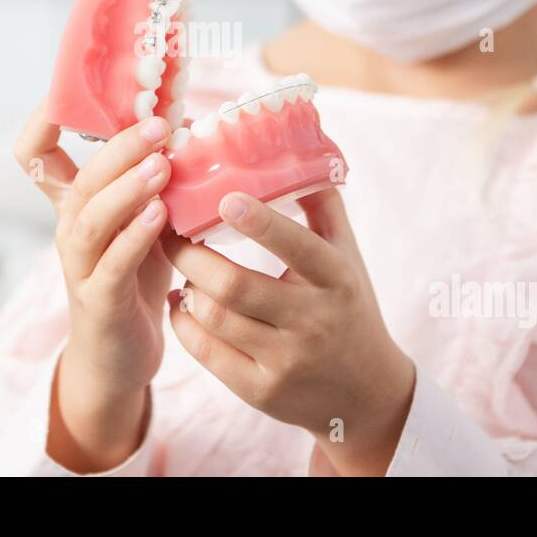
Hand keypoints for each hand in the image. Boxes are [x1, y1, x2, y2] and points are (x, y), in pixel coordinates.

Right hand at [14, 103, 174, 470]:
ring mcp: (80, 266)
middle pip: (79, 178)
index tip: (68, 90)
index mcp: (75, 204)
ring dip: (127, 187)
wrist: (121, 357)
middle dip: (118, 148)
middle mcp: (69, 230)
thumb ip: (156, 180)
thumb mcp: (144, 221)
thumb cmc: (136, 279)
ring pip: (92, 218)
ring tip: (162, 165)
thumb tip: (191, 126)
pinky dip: (135, 236)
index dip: (41, 121)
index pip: (36, 155)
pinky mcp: (99, 301)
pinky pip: (113, 263)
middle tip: (158, 125)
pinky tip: (160, 215)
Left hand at [162, 188, 415, 475]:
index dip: (260, 223)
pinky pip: (206, 352)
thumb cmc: (349, 307)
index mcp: (336, 280)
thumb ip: (322, 202)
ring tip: (182, 264)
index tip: (224, 198)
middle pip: (236, 285)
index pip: (297, 246)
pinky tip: (180, 300)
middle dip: (191, 254)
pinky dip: (183, 320)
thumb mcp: (347, 256)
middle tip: (170, 230)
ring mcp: (285, 361)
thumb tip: (297, 142)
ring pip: (214, 317)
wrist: (366, 394)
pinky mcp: (261, 391)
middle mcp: (313, 322)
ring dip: (186, 284)